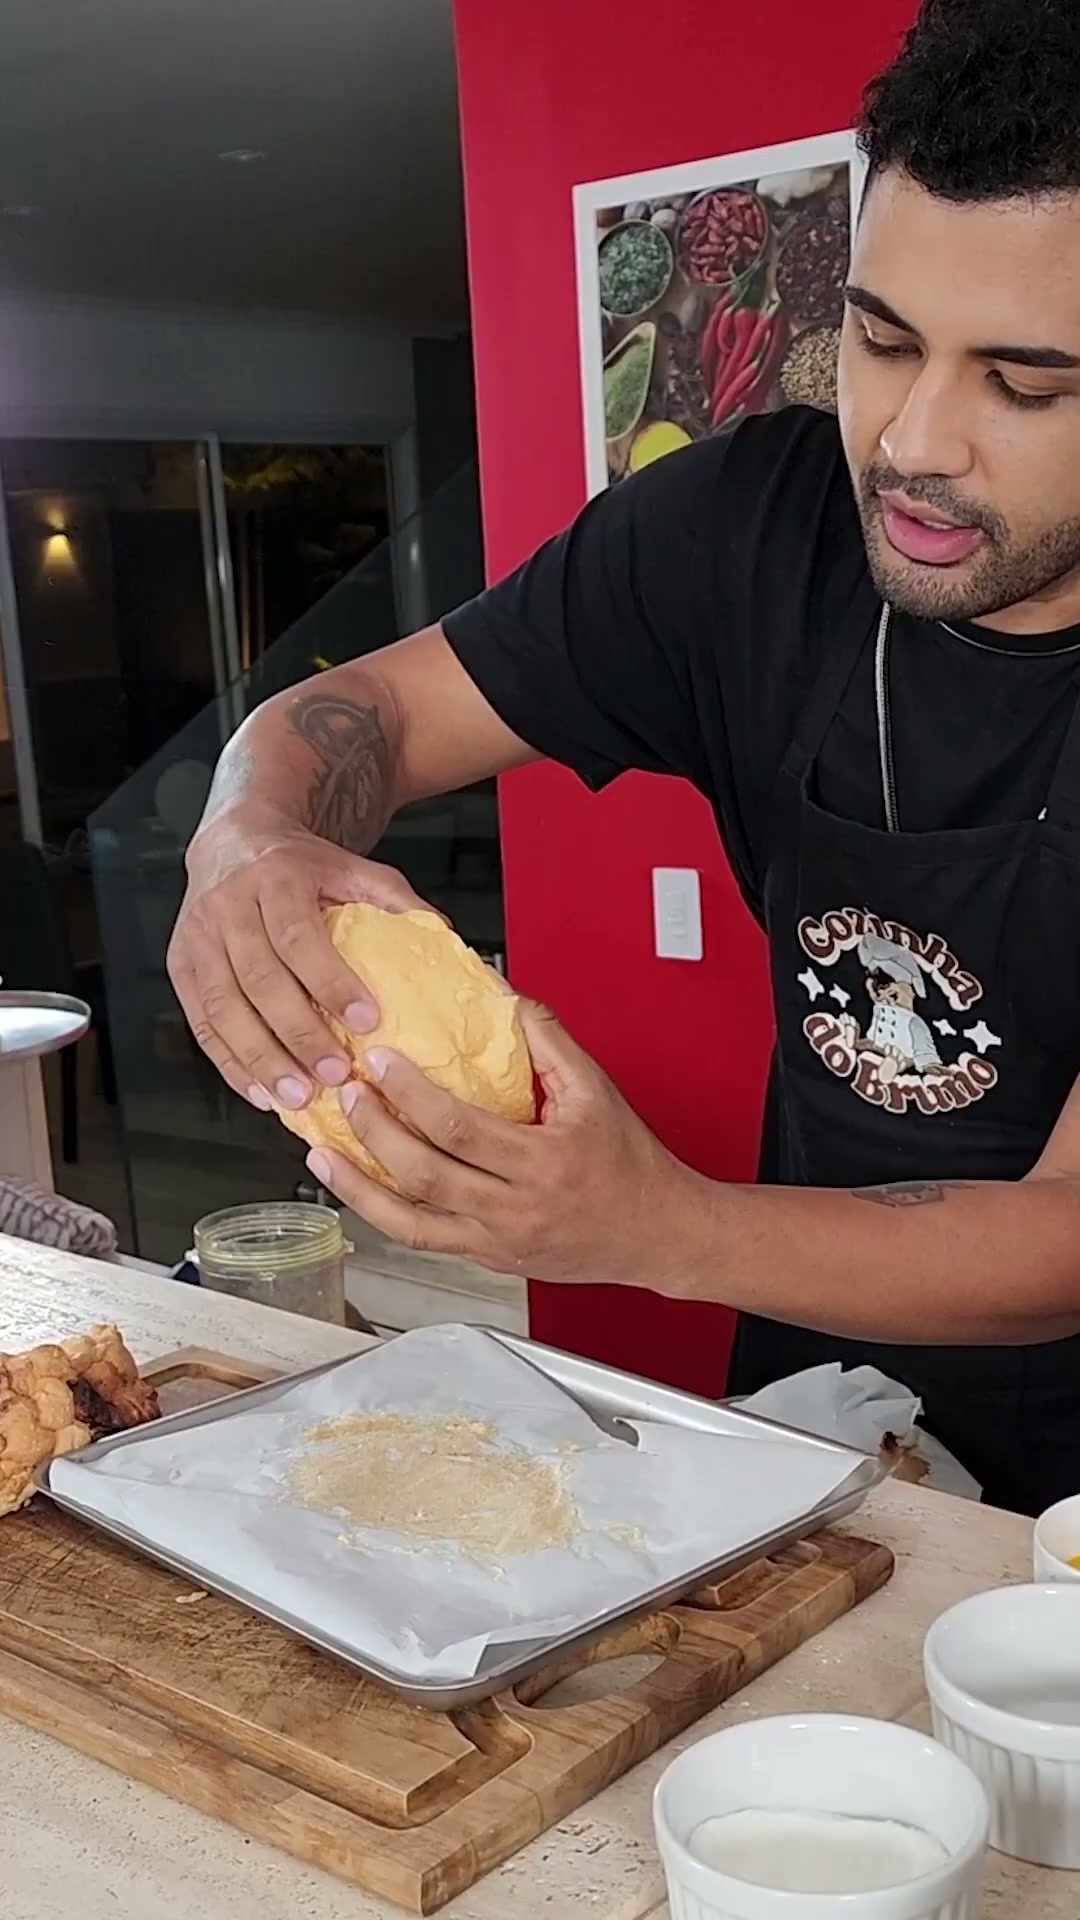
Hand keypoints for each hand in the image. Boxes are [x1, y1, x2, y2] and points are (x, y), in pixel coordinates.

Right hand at [167, 803, 427, 1112]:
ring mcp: (198, 937)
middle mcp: (229, 906)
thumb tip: (445, 942)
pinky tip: (259, 1089)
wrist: (233, 839)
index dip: (331, 982)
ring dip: (260, 1058)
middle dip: (297, 1033)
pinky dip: (229, 1062)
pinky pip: (200, 1022)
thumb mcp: (350, 866)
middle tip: (334, 1073)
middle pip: (258, 980)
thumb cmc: (298, 863)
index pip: (299, 937)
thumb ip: (394, 901)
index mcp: (275, 879)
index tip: (366, 1019)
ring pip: (223, 1007)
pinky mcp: (180, 965)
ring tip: (297, 1094)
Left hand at [305, 1002, 706, 1286]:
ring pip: (409, 1222)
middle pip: (424, 1174)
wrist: (657, 1232)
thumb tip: (503, 999)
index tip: (381, 1064)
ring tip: (323, 1153)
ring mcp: (496, 1241)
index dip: (411, 1096)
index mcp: (541, 1162)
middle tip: (347, 1094)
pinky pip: (423, 1241)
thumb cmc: (630, 1165)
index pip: (459, 1128)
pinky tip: (357, 1190)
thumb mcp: (597, 1091)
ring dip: (359, 1186)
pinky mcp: (487, 1259)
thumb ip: (548, 1042)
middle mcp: (514, 1208)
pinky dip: (382, 1215)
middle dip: (374, 1132)